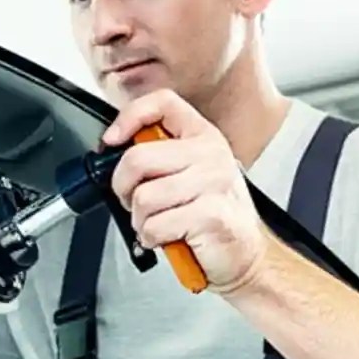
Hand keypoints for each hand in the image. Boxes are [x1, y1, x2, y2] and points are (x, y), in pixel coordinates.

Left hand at [101, 89, 266, 292]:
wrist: (246, 256)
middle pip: (137, 158)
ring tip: (159, 223)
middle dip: (123, 188)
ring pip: (143, 197)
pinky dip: (152, 238)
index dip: (129, 117)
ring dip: (140, 219)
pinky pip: (155, 225)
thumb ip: (159, 155)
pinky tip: (169, 238)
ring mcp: (214, 184)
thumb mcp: (190, 174)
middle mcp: (211, 155)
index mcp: (203, 137)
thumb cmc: (211, 216)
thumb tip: (116, 148)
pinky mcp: (211, 216)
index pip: (163, 103)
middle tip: (134, 201)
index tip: (112, 140)